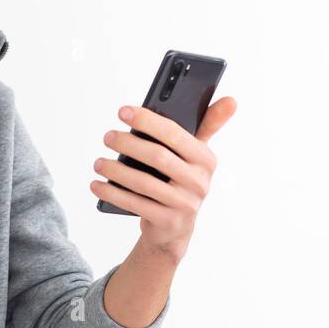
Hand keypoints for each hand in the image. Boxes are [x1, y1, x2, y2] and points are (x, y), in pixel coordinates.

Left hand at [90, 97, 236, 258]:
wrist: (174, 227)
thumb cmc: (180, 180)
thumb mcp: (194, 156)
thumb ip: (206, 126)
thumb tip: (230, 100)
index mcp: (206, 159)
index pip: (176, 134)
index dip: (148, 120)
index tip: (123, 111)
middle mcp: (200, 182)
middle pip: (158, 157)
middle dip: (128, 144)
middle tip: (108, 136)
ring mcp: (185, 204)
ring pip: (144, 182)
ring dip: (116, 170)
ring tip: (98, 162)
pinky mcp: (168, 221)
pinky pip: (135, 204)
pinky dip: (113, 193)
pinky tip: (97, 184)